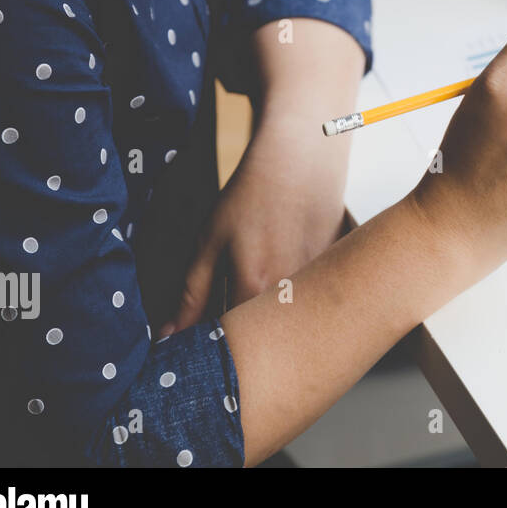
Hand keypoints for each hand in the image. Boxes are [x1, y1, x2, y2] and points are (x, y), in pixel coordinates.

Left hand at [160, 111, 350, 336]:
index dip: (209, 350)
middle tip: (228, 328)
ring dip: (272, 328)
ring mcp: (320, 287)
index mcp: (254, 289)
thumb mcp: (210, 241)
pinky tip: (290, 287)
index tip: (195, 350)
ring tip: (261, 299)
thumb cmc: (253, 194)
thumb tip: (168, 336)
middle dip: (244, 346)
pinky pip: (313, 308)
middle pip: (264, 342)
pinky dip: (298, 308)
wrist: (303, 157)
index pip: (228, 344)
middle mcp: (293, 295)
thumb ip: (190, 295)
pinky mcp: (338, 277)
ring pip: (290, 327)